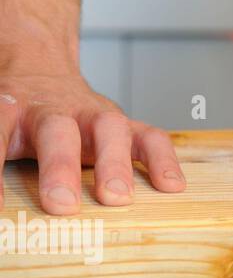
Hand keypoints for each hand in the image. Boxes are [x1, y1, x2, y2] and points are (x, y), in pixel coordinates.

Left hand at [0, 61, 185, 215]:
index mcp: (8, 108)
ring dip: (114, 163)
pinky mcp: (123, 124)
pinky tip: (171, 187)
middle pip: (58, 130)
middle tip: (61, 205)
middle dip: (61, 168)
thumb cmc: (12, 115)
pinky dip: (162, 160)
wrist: (38, 71)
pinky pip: (149, 136)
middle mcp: (52, 109)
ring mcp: (93, 114)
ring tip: (116, 198)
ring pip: (109, 128)